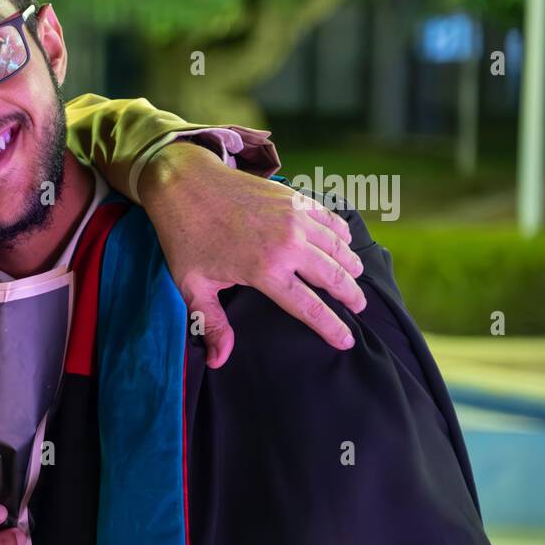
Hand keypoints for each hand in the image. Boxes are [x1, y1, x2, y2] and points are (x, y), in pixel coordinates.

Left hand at [139, 142, 366, 367]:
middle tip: (360, 307)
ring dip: (350, 264)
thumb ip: (212, 323)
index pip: (309, 307)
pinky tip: (344, 241)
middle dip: (350, 295)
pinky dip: (341, 232)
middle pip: (333, 276)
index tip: (346, 341)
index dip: (331, 327)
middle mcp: (288, 244)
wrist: (185, 183)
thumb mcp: (193, 285)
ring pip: (337, 246)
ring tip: (356, 277)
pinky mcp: (293, 198)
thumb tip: (218, 360)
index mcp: (265, 270)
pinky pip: (328, 218)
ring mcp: (294, 218)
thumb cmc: (185, 237)